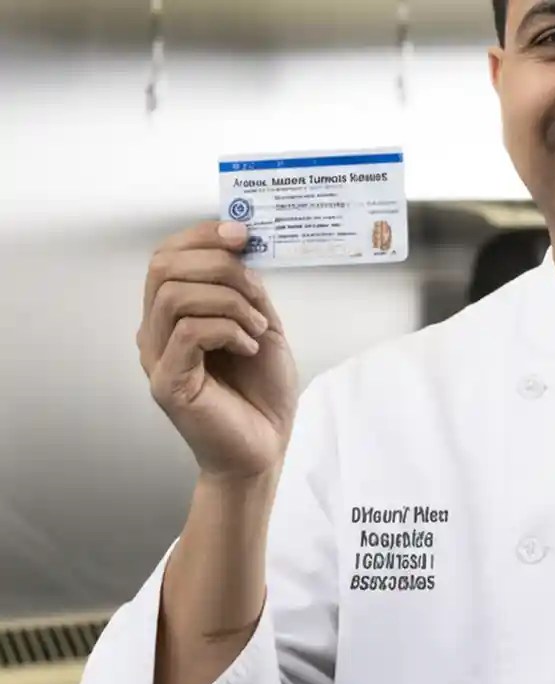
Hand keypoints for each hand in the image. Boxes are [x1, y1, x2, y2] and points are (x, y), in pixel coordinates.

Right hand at [138, 221, 298, 485]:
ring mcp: (157, 357)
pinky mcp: (167, 383)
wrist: (266, 445)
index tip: (242, 234)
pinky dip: (227, 329)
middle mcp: (156, 332)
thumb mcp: (261, 325)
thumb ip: (247, 289)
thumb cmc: (261, 392)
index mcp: (174, 314)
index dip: (201, 236)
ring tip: (256, 328)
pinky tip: (248, 348)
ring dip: (229, 301)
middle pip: (163, 267)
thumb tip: (240, 245)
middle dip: (218, 265)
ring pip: (175, 296)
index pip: (167, 256)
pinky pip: (189, 332)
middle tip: (255, 291)